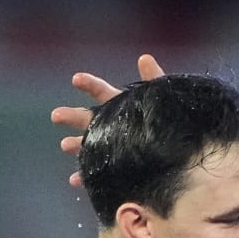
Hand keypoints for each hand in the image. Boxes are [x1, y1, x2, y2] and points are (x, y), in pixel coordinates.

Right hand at [50, 54, 165, 186]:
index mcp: (122, 107)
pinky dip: (85, 176)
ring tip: (65, 145)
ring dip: (75, 145)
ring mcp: (111, 148)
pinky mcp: (114, 169)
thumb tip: (144, 58)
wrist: (183, 156)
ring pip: (88, 146)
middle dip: (71, 116)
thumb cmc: (172, 123)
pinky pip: (96, 174)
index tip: (76, 79)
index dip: (89, 84)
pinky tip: (76, 179)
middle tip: (56, 115)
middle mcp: (112, 127)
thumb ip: (155, 81)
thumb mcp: (165, 101)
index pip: (102, 92)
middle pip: (88, 119)